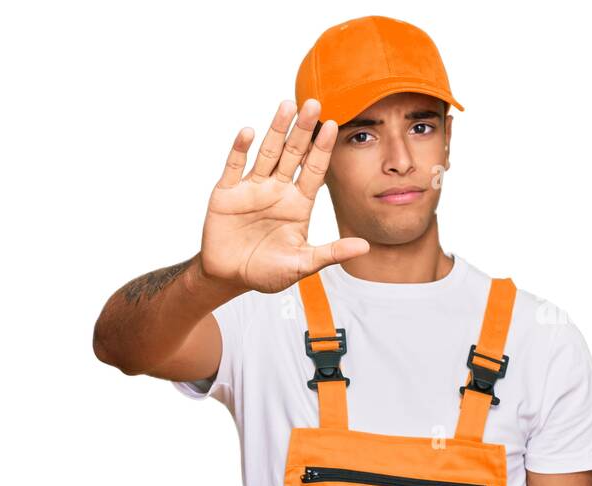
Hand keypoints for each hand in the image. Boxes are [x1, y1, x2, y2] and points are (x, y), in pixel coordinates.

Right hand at [199, 98, 368, 293]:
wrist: (230, 277)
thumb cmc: (268, 271)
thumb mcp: (303, 264)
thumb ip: (331, 253)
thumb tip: (365, 247)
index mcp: (298, 203)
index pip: (315, 170)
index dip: (323, 149)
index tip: (334, 125)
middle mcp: (278, 190)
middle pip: (293, 154)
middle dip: (303, 130)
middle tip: (314, 103)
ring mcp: (252, 189)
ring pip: (267, 153)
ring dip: (276, 129)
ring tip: (287, 105)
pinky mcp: (226, 193)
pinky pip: (234, 167)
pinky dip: (240, 149)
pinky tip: (249, 131)